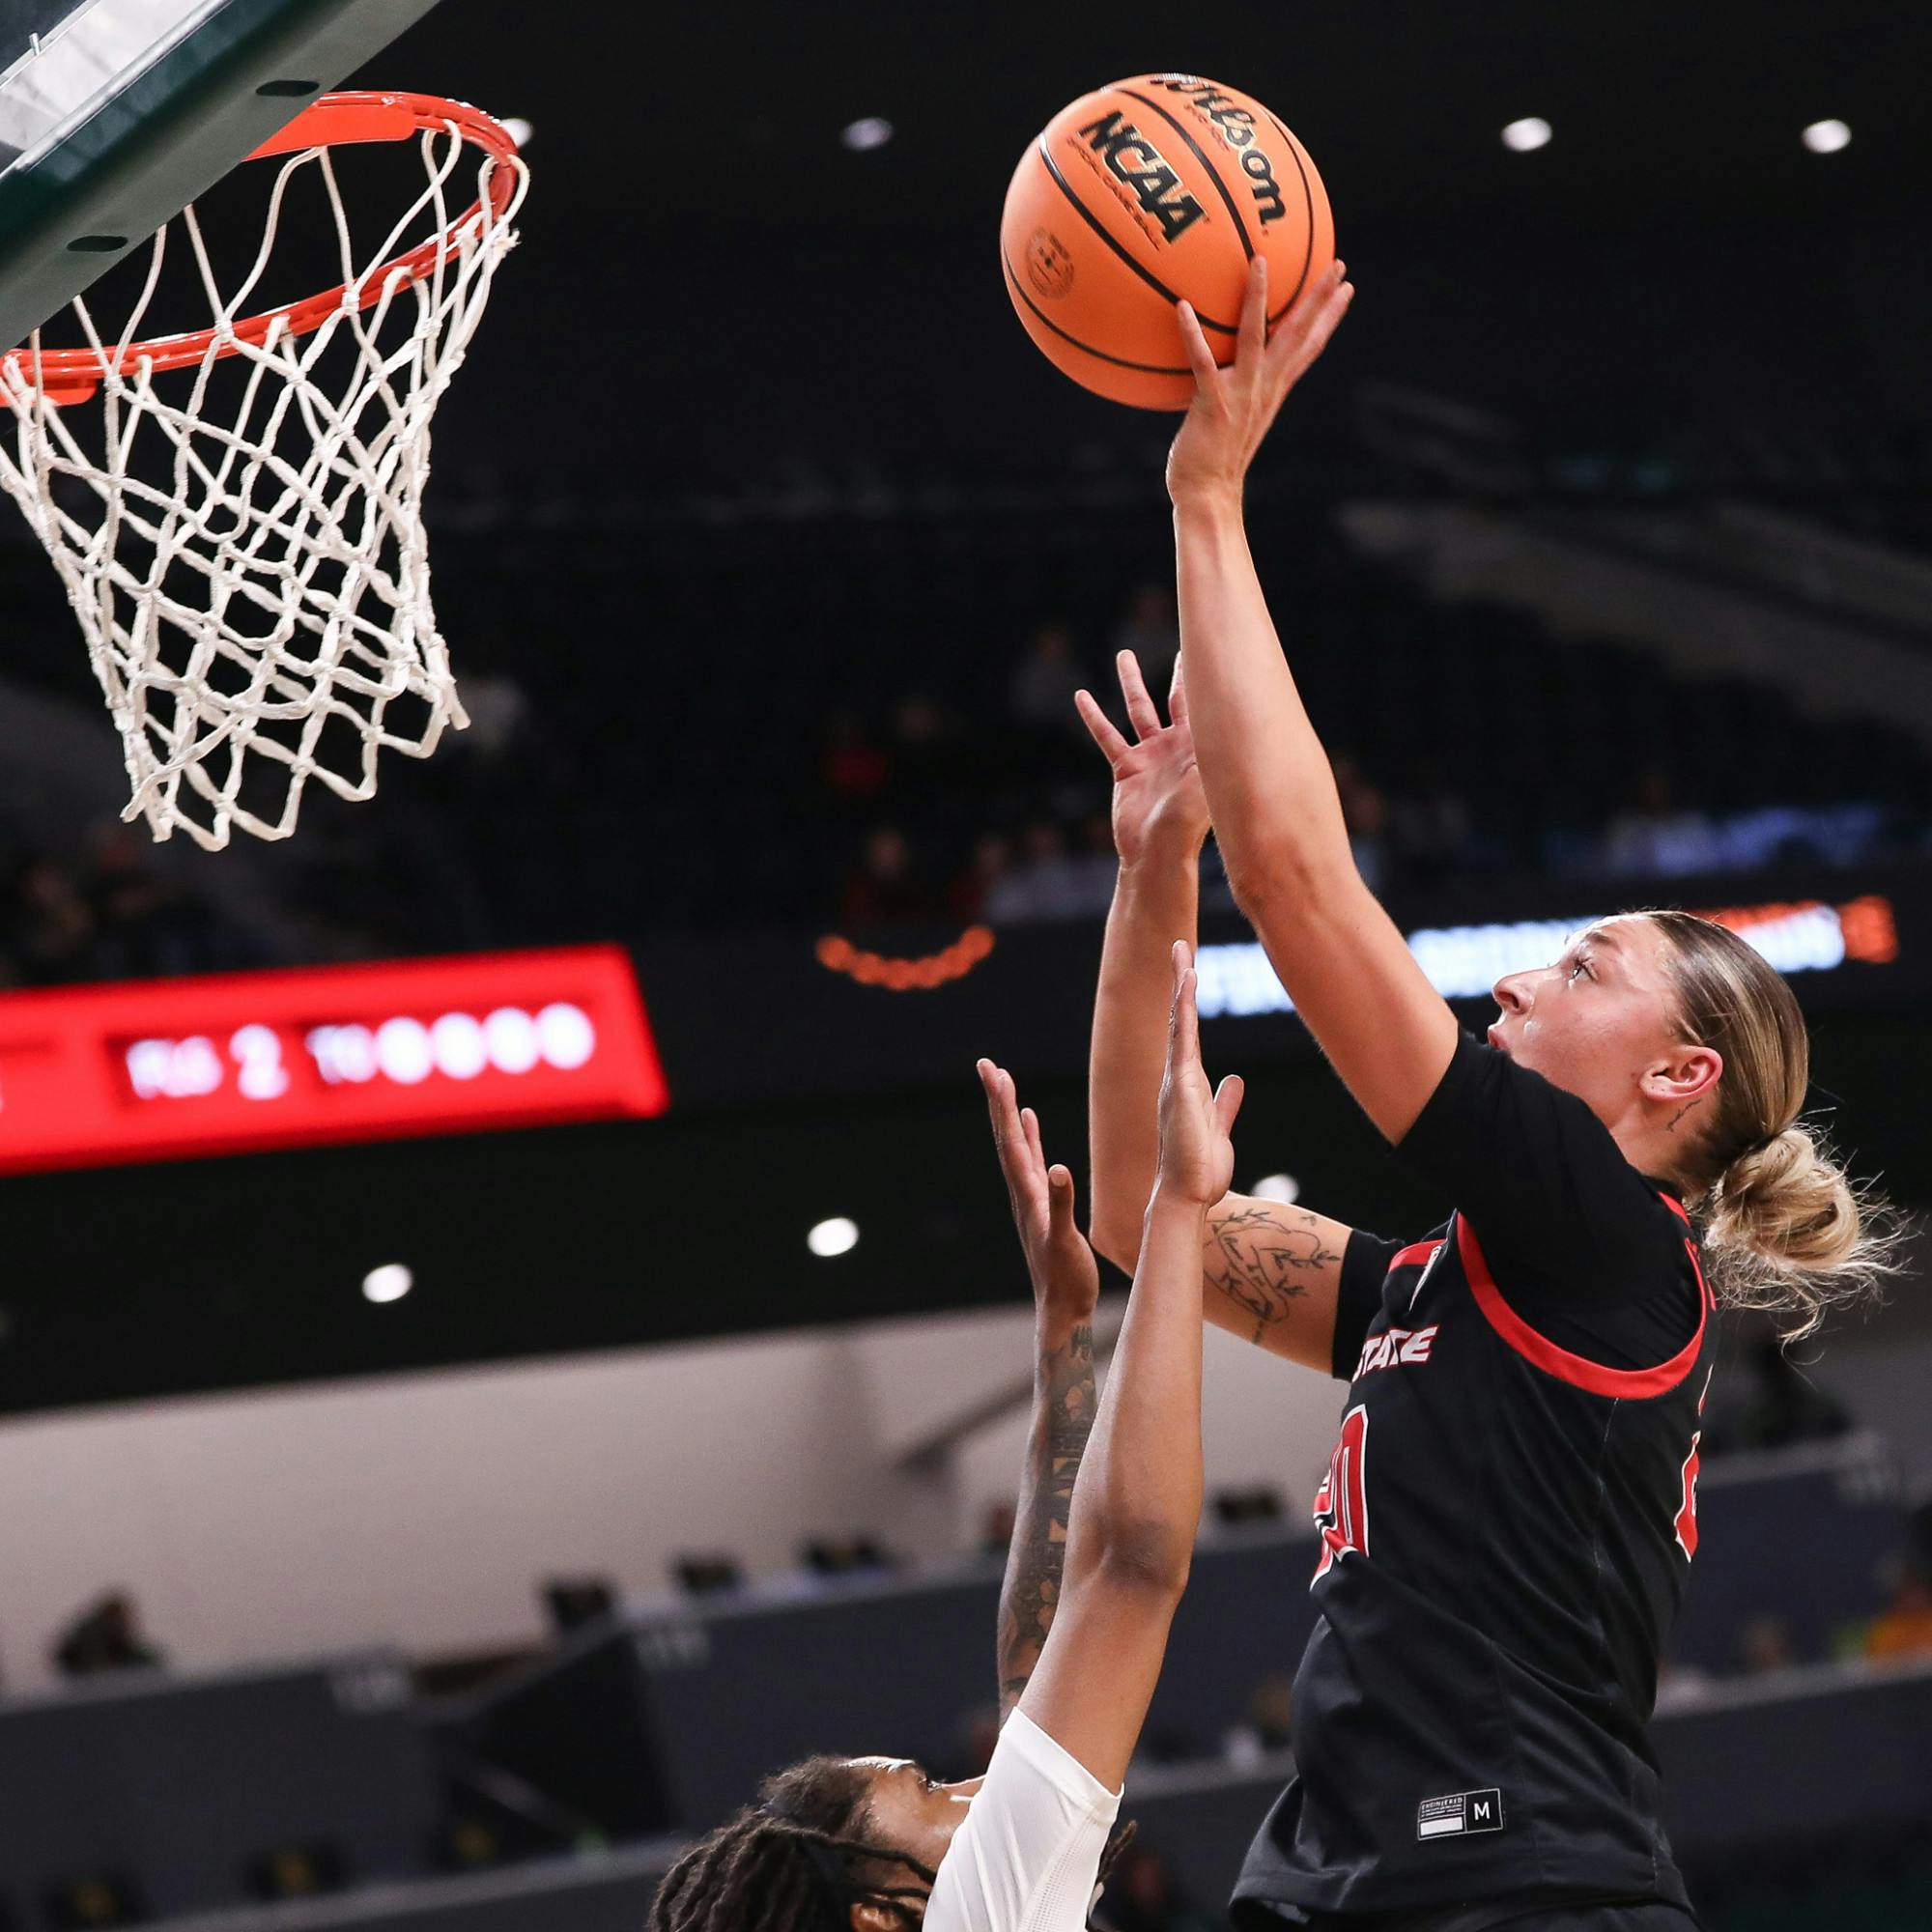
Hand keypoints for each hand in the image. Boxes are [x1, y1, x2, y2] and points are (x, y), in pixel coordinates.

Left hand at [979, 1058, 1100, 1330]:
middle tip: (988, 1066)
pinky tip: (1030, 1123)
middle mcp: (1023, 1193)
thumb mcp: (1066, 1242)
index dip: (1002, 1106)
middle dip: (998, 1101)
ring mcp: (1031, 1198)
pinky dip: (1029, 1137)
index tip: (993, 1073)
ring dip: (1010, 1115)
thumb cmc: (1066, 1281)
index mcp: (1027, 1196)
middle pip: (1006, 1138)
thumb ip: (1063, 1206)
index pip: (1010, 1142)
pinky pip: (1032, 1160)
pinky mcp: (1042, 1205)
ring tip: (1004, 1083)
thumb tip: (1060, 1168)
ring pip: (1017, 1146)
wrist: (1061, 1312)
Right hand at [1075, 652, 1208, 867]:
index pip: (1204, 700)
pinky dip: (1094, 716)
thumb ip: (1209, 745)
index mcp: (1200, 745)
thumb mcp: (1203, 779)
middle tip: (1185, 643)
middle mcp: (1177, 745)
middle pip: (1177, 697)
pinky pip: (1107, 735)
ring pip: (1138, 709)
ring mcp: (1151, 755)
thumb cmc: (1186, 821)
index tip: (1208, 642)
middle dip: (1179, 671)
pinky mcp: (1127, 769)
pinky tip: (1081, 696)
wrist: (1156, 853)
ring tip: (1124, 655)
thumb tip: (1224, 709)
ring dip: (1131, 682)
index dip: (1204, 673)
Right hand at [1155, 942, 1243, 1205]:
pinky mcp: (1180, 1085)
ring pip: (1178, 1021)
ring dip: (1180, 985)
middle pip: (1179, 1019)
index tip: (1189, 974)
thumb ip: (1225, 1103)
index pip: (1187, 1035)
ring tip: (1181, 951)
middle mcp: (1177, 1077)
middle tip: (1180, 947)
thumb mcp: (1219, 1129)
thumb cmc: (1199, 1170)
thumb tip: (1234, 1081)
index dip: (1187, 1004)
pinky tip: (1187, 983)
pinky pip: (1182, 1038)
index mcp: (1187, 1085)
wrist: (1185, 1197)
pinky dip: (1183, 1008)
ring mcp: (1176, 1079)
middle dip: (1180, 982)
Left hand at [1165, 256, 1353, 506]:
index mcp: (1273, 390)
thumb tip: (1228, 365)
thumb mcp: (1235, 417)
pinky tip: (1182, 306)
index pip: (1309, 347)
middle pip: (1297, 335)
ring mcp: (1241, 395)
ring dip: (1258, 298)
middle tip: (1337, 264)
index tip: (1347, 287)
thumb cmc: (1215, 459)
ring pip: (1255, 337)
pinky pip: (1202, 363)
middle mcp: (1264, 388)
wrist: (1208, 496)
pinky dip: (1192, 334)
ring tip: (1260, 261)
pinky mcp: (1213, 405)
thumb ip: (1238, 388)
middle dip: (1318, 298)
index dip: (1329, 316)